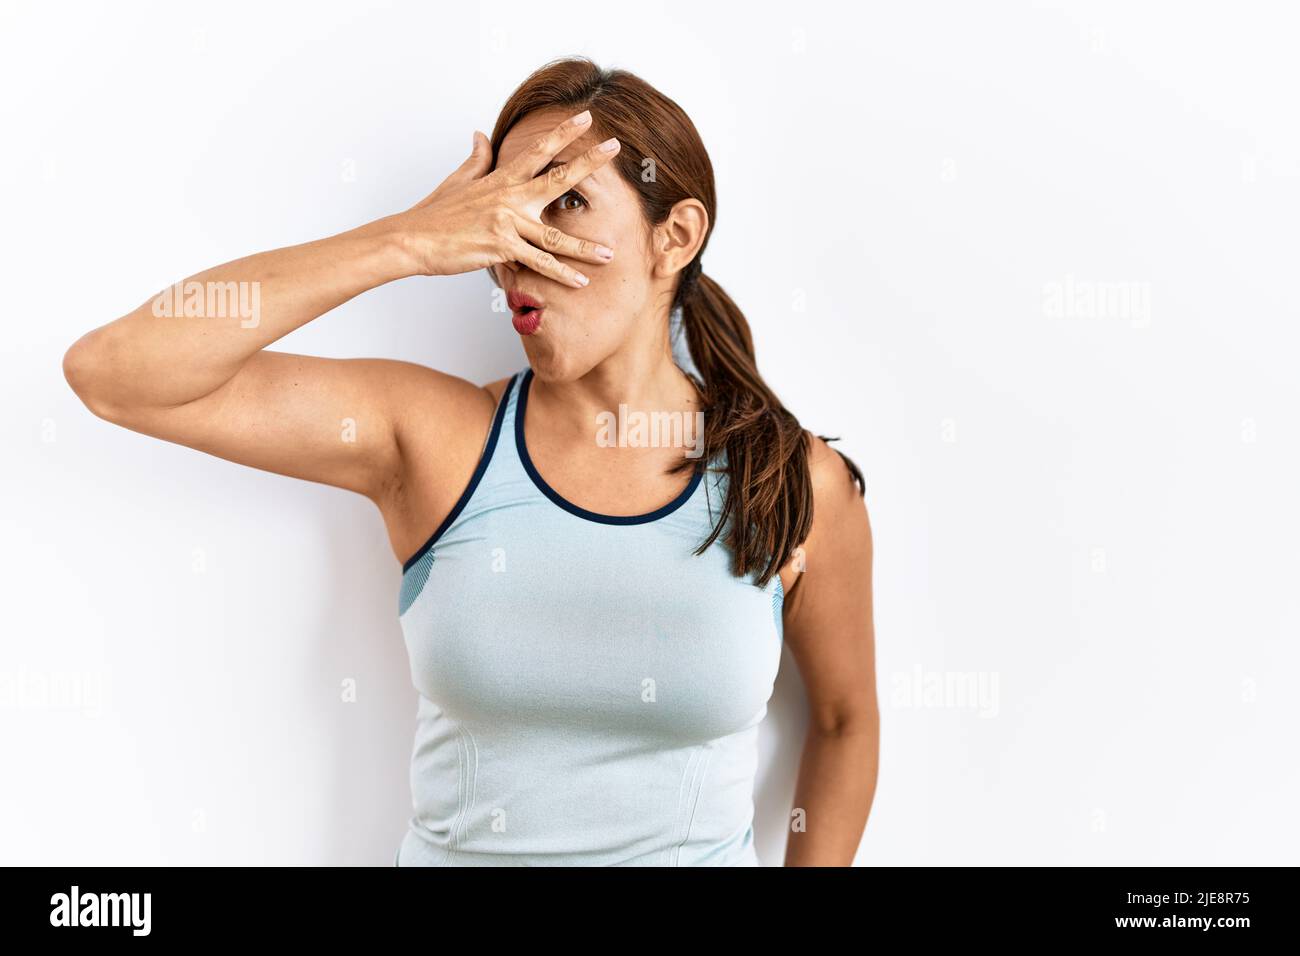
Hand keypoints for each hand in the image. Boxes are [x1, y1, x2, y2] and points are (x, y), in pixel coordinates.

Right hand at [396, 109, 618, 286]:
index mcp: (501, 179)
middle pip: (557, 178)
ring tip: (609, 253)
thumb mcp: (458, 180)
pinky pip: (538, 263)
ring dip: (585, 247)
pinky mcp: (501, 247)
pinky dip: (561, 274)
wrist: (413, 238)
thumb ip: (477, 158)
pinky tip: (581, 281)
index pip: (538, 150)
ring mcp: (506, 222)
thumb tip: (480, 133)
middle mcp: (508, 197)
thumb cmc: (435, 213)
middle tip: (614, 148)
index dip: (562, 132)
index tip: (585, 117)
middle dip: (588, 163)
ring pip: (555, 235)